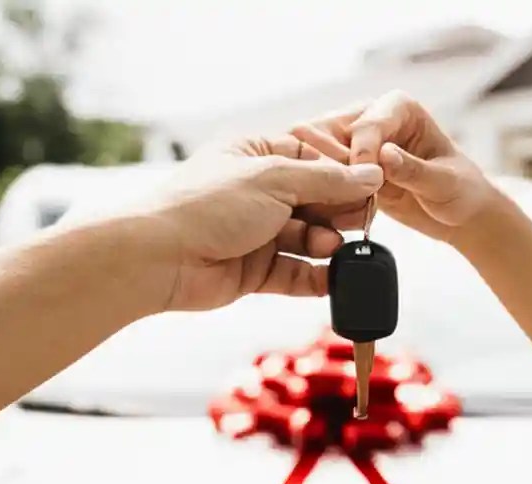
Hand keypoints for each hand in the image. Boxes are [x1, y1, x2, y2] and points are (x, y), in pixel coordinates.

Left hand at [102, 134, 383, 311]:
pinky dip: (317, 278)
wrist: (159, 257)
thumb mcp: (275, 179)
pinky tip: (334, 279)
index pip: (312, 158)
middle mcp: (256, 192)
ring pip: (309, 239)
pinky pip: (297, 274)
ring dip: (327, 245)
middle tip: (364, 221)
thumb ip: (328, 181)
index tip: (370, 186)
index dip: (342, 173)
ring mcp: (256, 233)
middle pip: (314, 201)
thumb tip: (372, 176)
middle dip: (339, 212)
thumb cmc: (206, 205)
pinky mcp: (255, 271)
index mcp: (254, 154)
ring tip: (334, 248)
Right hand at [290, 92, 505, 245]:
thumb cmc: (461, 190)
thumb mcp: (444, 183)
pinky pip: (325, 180)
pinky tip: (341, 215)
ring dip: (325, 181)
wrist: (460, 216)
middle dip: (331, 163)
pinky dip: (329, 197)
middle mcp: (372, 119)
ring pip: (319, 155)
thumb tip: (384, 154)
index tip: (366, 179)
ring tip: (342, 208)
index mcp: (399, 108)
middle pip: (329, 131)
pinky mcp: (348, 171)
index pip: (368, 124)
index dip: (362, 151)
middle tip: (339, 194)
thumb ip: (414, 169)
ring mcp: (356, 145)